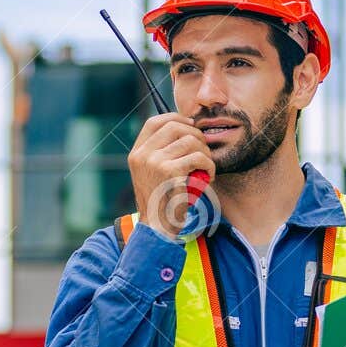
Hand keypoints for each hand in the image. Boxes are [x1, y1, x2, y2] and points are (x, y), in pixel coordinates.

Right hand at [127, 112, 214, 237]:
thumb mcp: (151, 174)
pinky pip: (198, 157)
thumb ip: (159, 154)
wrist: (157, 228)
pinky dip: (209, 165)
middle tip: (203, 149)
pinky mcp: (171, 172)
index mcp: (136, 154)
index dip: (175, 118)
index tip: (190, 125)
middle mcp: (143, 155)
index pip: (154, 122)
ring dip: (204, 151)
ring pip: (190, 140)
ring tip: (205, 166)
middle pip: (174, 126)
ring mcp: (155, 162)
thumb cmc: (160, 202)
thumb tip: (184, 128)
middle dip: (195, 134)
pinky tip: (208, 176)